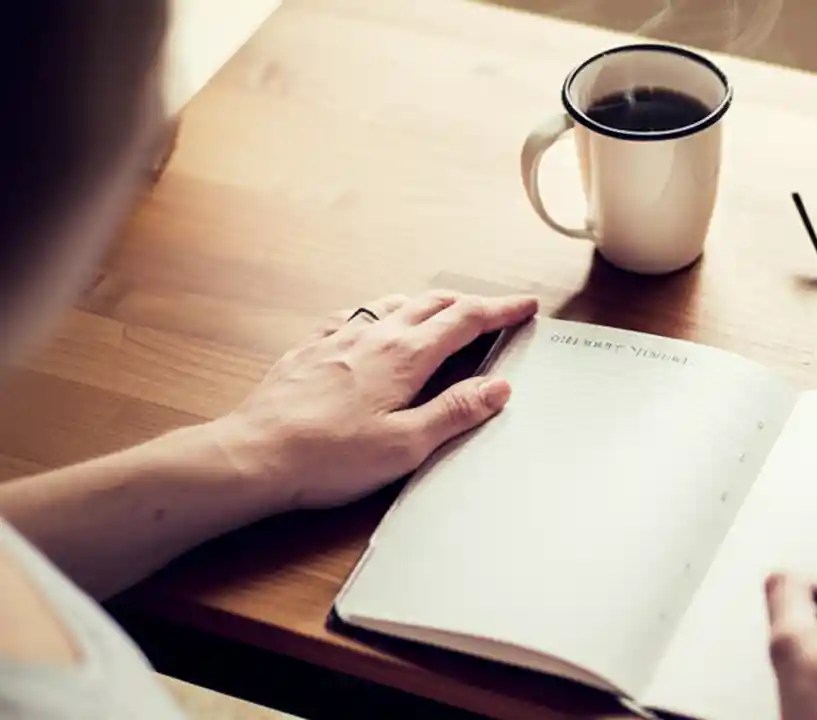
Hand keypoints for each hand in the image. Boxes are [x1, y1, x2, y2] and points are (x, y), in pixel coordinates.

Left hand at [214, 291, 537, 509]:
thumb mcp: (405, 445)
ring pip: (395, 303)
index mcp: (405, 355)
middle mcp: (375, 334)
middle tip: (496, 311)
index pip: (466, 320)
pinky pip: (356, 315)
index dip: (501, 310)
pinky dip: (383, 312)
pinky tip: (377, 325)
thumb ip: (455, 411)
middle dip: (472, 303)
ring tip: (444, 313)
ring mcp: (339, 336)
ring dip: (429, 304)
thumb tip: (498, 387)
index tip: (526, 306)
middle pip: (434, 303)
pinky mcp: (311, 348)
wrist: (253, 455)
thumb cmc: (327, 457)